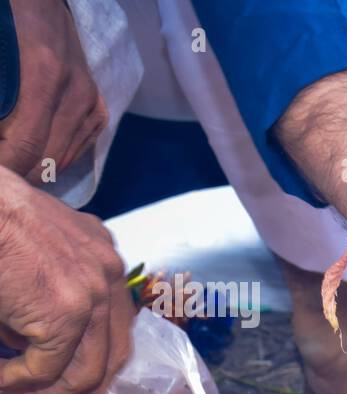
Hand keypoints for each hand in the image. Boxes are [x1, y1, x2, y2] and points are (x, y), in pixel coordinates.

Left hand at [0, 0, 106, 180]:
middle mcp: (77, 95)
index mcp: (45, 76)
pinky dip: (49, 160)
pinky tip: (28, 157)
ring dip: (31, 171)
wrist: (40, 0)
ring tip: (11, 170)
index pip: (26, 148)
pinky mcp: (98, 110)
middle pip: (45, 162)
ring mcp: (92, 104)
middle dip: (16, 175)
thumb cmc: (8, 22)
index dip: (7, 170)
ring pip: (60, 162)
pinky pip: (73, 152)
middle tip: (3, 182)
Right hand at [0, 167, 134, 393]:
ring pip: (86, 372)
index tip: (51, 381)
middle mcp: (108, 272)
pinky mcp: (67, 311)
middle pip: (112, 356)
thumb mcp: (25, 254)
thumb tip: (26, 345)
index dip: (86, 363)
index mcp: (100, 255)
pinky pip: (47, 369)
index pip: (112, 326)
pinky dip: (18, 385)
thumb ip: (41, 298)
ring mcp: (94, 293)